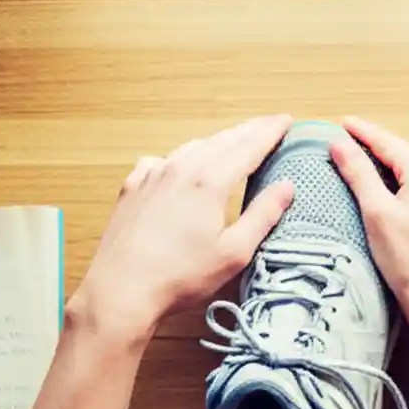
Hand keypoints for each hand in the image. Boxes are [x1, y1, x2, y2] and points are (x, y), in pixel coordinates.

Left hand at [68, 114, 294, 341]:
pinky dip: (180, 158)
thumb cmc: (181, 276)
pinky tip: (180, 167)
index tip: (286, 120)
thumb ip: (263, 216)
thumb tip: (286, 186)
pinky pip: (162, 161)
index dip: (270, 131)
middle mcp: (180, 168)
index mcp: (210, 181)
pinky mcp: (133, 187)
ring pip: (192, 147)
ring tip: (232, 143)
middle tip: (268, 124)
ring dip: (217, 141)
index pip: (249, 146)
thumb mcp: (233, 252)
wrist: (122, 288)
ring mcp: (152, 174)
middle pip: (222, 140)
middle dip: (248, 130)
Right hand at [329, 116, 408, 330]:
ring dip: (389, 165)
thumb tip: (340, 143)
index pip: (388, 142)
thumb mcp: (376, 212)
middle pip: (403, 154)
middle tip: (348, 140)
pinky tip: (389, 190)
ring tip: (364, 161)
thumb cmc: (407, 261)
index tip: (342, 122)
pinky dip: (401, 183)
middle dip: (376, 146)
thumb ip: (358, 173)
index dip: (363, 132)